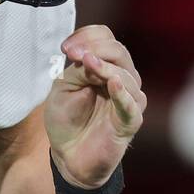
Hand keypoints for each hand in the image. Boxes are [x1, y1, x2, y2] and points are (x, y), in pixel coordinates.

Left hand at [45, 25, 146, 187]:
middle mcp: (121, 79)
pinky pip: (131, 105)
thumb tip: (92, 57)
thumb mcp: (63, 88)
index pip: (107, 39)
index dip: (88, 37)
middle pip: (118, 52)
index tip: (65, 47)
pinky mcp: (129, 121)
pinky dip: (122, 93)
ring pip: (126, 75)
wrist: (68, 156)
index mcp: (105, 67)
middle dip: (96, 49)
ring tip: (86, 65)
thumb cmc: (66, 120)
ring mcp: (128, 100)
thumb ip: (77, 71)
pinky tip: (112, 83)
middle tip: (73, 54)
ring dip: (104, 67)